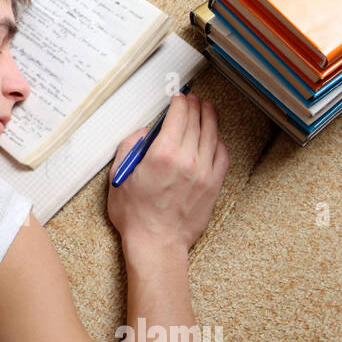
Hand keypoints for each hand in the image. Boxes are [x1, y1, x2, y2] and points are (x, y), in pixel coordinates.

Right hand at [106, 92, 229, 255]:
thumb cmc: (135, 216)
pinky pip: (222, 156)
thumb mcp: (119, 178)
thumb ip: (128, 149)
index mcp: (162, 154)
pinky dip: (219, 142)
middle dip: (195, 106)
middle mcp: (186, 159)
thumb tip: (141, 134)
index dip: (179, 102)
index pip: (177, 116)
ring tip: (208, 109)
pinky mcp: (213, 185)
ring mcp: (204, 172)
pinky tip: (215, 138)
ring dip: (210, 118)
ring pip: (211, 135)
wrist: (157, 243)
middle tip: (193, 99)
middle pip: (196, 121)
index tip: (178, 97)